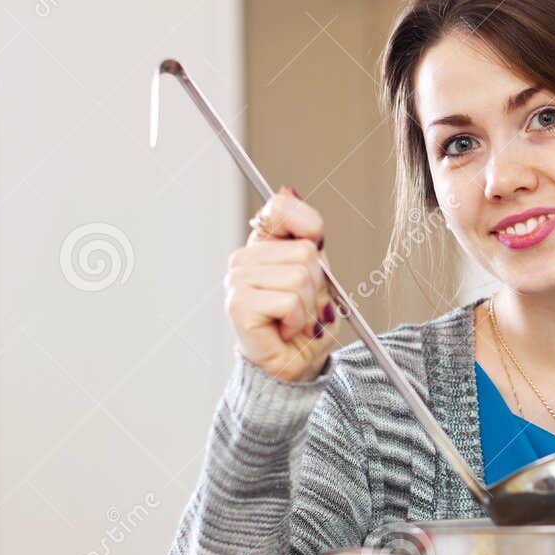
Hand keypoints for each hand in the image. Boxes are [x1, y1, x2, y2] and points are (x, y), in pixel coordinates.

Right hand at [224, 188, 338, 382]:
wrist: (294, 365)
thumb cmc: (304, 324)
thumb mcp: (317, 274)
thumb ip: (307, 237)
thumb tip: (287, 190)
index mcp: (263, 245)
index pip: (282, 208)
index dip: (310, 227)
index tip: (316, 251)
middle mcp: (245, 258)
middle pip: (305, 251)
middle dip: (317, 284)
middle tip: (304, 305)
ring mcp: (237, 280)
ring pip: (299, 277)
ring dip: (308, 306)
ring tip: (294, 319)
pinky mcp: (239, 304)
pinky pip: (288, 300)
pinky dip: (297, 320)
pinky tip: (285, 329)